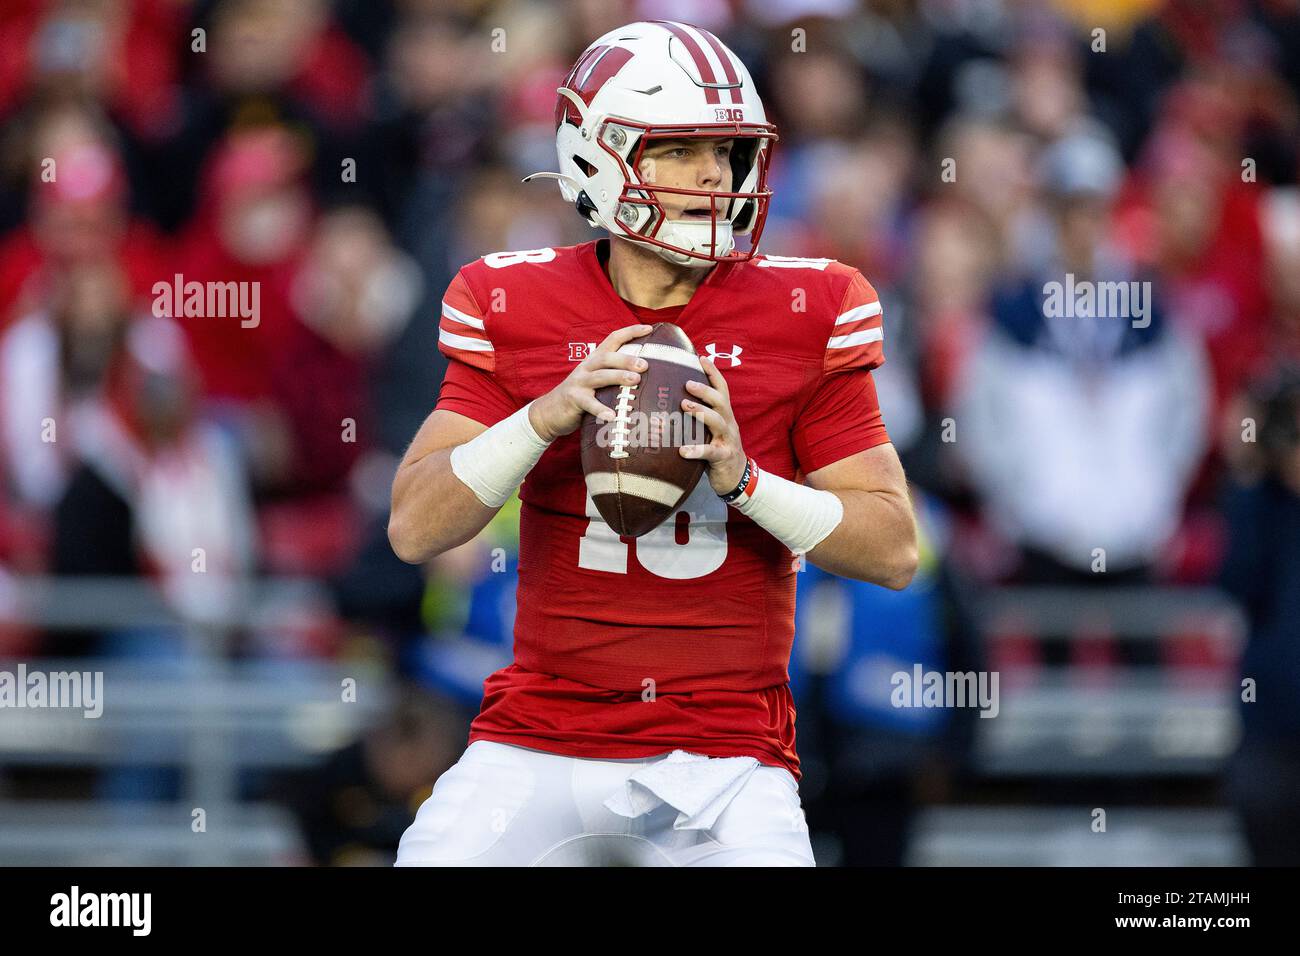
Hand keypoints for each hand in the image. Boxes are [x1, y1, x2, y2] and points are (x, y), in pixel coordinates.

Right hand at [528, 324, 651, 441]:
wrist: (551, 410)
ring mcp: (579, 382)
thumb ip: (615, 373)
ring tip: (636, 381)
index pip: (613, 339)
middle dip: (626, 359)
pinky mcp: (574, 399)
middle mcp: (587, 367)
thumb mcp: (596, 378)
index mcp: (595, 359)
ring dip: (618, 377)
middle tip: (645, 365)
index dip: (630, 332)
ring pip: (600, 376)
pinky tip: (612, 416)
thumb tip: (646, 375)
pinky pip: (589, 404)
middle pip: (607, 357)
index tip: (649, 329)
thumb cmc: (582, 393)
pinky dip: (600, 409)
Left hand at [679, 356, 746, 493]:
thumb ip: (699, 416)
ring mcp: (727, 439)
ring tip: (684, 406)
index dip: (713, 372)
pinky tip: (682, 451)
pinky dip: (696, 450)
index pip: (721, 389)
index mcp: (725, 414)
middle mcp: (728, 423)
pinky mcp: (724, 457)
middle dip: (705, 390)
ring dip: (701, 412)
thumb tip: (672, 401)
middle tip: (686, 383)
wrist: (737, 477)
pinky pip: (710, 452)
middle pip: (720, 401)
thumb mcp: (711, 429)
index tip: (700, 357)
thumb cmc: (717, 449)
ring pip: (717, 421)